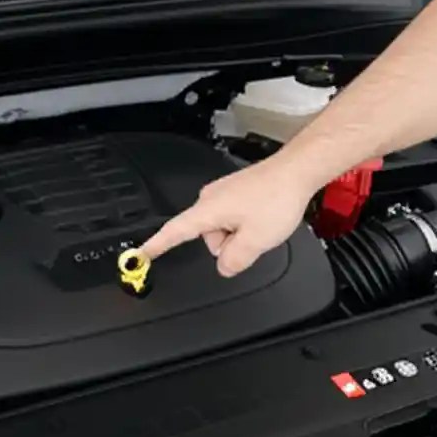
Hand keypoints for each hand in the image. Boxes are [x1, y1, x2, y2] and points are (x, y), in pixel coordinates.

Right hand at [140, 153, 320, 276]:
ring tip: (263, 222)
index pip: (174, 232)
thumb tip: (224, 265)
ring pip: (223, 229)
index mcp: (208, 210)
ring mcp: (224, 193)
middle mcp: (211, 199)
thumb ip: (234, 260)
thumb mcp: (255, 240)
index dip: (156, 246)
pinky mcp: (236, 191)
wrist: (296, 170)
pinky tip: (264, 215)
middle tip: (255, 235)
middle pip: (208, 237)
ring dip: (242, 233)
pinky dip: (247, 222)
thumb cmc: (276, 198)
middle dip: (230, 245)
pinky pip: (234, 217)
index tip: (140, 255)